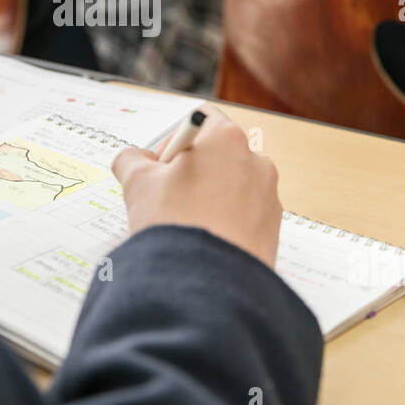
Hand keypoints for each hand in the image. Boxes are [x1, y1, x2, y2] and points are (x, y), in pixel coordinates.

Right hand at [112, 105, 282, 267]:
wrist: (207, 283)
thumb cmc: (176, 223)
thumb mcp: (137, 183)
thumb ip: (131, 160)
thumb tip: (131, 159)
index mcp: (226, 139)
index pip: (199, 120)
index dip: (173, 141)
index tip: (158, 168)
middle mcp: (256, 162)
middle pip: (218, 155)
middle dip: (191, 172)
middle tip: (167, 199)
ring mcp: (269, 197)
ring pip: (232, 187)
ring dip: (208, 198)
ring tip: (187, 225)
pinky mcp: (273, 230)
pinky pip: (245, 217)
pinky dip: (225, 223)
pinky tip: (205, 242)